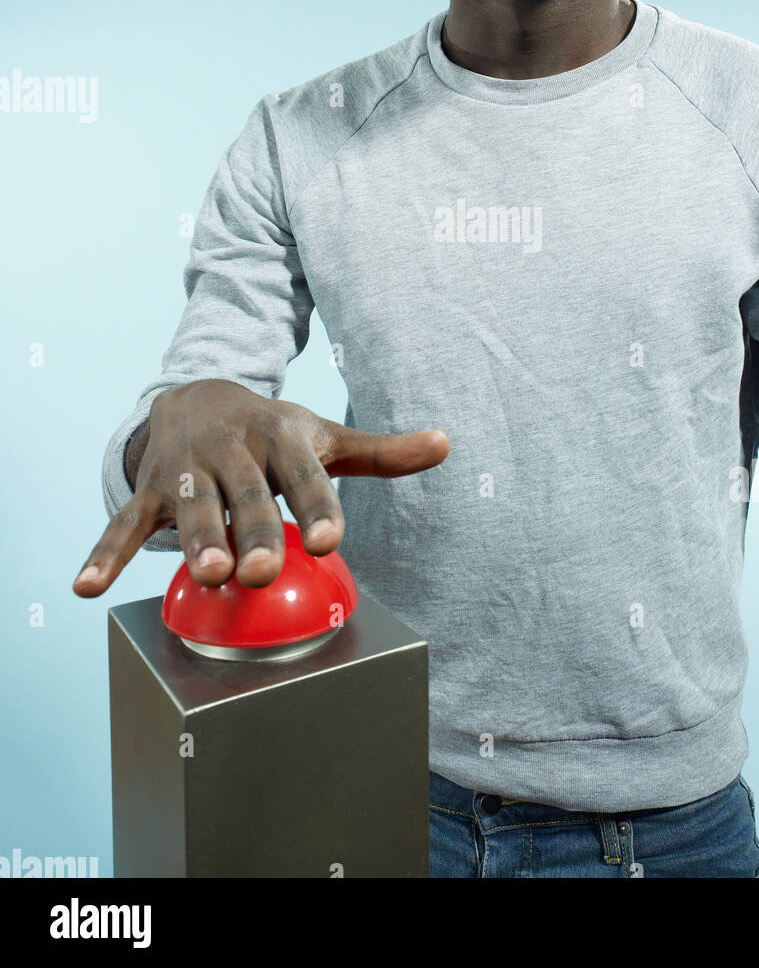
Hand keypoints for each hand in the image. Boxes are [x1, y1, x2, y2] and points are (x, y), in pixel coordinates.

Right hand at [74, 378, 448, 595]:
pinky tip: (89, 588)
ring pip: (189, 510)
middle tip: (259, 572)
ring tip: (206, 574)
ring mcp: (188, 471)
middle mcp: (234, 451)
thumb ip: (381, 453)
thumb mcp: (324, 437)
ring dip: (195, 541)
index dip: (317, 508)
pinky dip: (105, 554)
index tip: (330, 541)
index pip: (306, 476)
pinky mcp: (150, 490)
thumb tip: (445, 443)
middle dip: (252, 533)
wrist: (198, 394)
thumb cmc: (274, 431)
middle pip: (246, 497)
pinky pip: (124, 523)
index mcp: (282, 437)